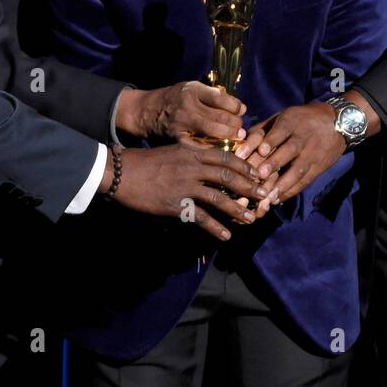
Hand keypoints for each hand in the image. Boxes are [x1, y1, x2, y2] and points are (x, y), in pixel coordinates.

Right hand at [105, 142, 271, 239]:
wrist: (121, 172)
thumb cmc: (146, 161)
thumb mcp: (173, 151)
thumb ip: (192, 154)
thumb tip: (209, 160)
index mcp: (192, 152)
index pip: (226, 157)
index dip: (244, 166)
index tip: (257, 174)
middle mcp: (192, 167)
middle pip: (228, 176)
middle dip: (249, 187)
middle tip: (265, 196)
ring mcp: (185, 186)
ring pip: (219, 198)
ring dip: (238, 210)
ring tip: (251, 218)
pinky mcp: (176, 204)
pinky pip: (201, 217)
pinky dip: (215, 227)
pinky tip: (226, 235)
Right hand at [117, 82, 245, 141]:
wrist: (145, 112)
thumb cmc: (173, 99)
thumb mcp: (191, 88)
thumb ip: (214, 95)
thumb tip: (240, 108)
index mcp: (192, 91)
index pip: (222, 99)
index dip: (236, 107)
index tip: (241, 111)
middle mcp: (187, 107)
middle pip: (221, 117)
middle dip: (236, 125)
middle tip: (241, 131)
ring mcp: (182, 125)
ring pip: (214, 133)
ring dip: (229, 137)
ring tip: (235, 139)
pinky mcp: (177, 141)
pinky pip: (201, 148)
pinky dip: (214, 151)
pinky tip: (221, 152)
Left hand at [233, 101, 345, 207]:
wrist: (336, 122)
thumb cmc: (300, 120)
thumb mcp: (283, 117)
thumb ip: (263, 129)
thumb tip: (240, 142)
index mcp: (291, 122)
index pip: (280, 131)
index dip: (270, 141)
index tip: (260, 151)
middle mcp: (302, 138)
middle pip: (289, 151)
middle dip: (274, 163)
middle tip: (260, 175)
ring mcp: (312, 154)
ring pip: (298, 169)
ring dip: (282, 184)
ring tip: (267, 197)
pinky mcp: (318, 168)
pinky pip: (304, 181)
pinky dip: (291, 191)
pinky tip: (277, 200)